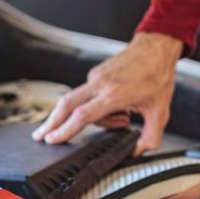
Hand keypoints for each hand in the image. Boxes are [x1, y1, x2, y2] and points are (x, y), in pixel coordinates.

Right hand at [32, 32, 183, 155]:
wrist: (156, 48)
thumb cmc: (157, 74)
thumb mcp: (159, 111)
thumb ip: (150, 136)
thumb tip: (139, 150)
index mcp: (114, 94)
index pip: (83, 115)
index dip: (65, 129)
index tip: (52, 139)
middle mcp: (100, 84)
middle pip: (66, 105)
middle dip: (50, 122)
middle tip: (39, 136)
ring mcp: (95, 76)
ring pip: (78, 102)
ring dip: (90, 117)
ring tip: (123, 118)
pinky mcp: (95, 73)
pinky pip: (87, 94)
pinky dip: (95, 106)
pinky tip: (118, 107)